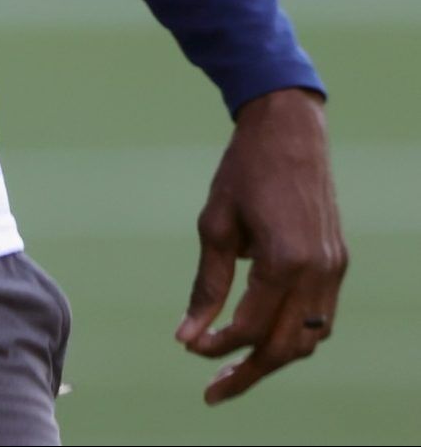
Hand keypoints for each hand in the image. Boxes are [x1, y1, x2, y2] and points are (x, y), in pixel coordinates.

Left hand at [176, 87, 346, 403]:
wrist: (289, 132)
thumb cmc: (243, 172)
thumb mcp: (214, 224)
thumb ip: (207, 284)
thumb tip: (187, 334)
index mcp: (284, 260)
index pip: (251, 326)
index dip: (218, 344)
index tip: (188, 348)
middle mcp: (318, 271)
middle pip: (286, 347)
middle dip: (248, 373)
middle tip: (213, 392)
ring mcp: (334, 269)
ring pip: (309, 338)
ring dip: (274, 360)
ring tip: (235, 370)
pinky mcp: (337, 263)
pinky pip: (320, 317)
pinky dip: (294, 336)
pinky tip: (263, 338)